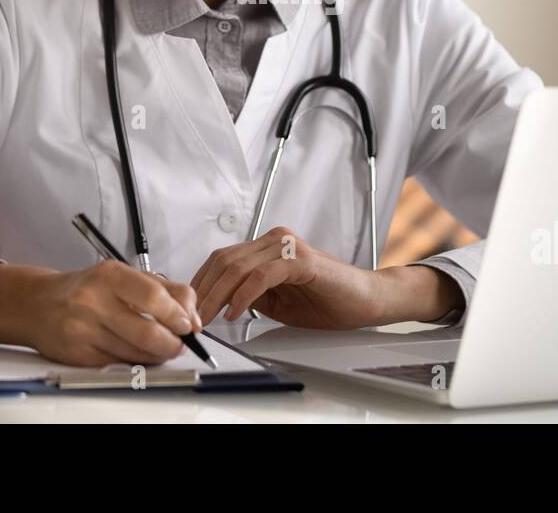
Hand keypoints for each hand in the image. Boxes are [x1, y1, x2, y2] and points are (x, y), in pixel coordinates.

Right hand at [0, 259, 202, 366]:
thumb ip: (164, 289)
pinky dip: (136, 363)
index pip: (155, 297)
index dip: (179, 315)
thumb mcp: (123, 276)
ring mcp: (83, 330)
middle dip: (173, 344)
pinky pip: (119, 365)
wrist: (39, 304)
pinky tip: (138, 354)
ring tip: (162, 347)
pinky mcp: (78, 355)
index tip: (190, 324)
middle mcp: (94, 301)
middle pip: (148, 333)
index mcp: (110, 276)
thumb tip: (193, 315)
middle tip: (180, 343)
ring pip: (136, 354)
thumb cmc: (87, 289)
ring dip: (158, 355)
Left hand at [191, 226, 387, 328]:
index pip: (221, 260)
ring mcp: (288, 247)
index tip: (190, 311)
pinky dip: (244, 294)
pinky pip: (262, 275)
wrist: (367, 300)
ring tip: (207, 318)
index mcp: (266, 247)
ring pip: (238, 266)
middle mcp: (274, 240)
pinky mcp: (301, 260)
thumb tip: (217, 305)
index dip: (201, 285)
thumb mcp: (276, 303)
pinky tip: (235, 312)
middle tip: (192, 319)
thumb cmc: (327, 300)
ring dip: (217, 295)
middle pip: (224, 261)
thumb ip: (250, 296)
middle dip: (202, 292)